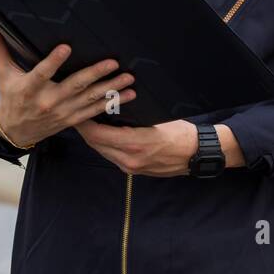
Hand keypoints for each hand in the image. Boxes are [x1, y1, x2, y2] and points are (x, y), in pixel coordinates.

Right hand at [0, 19, 135, 148]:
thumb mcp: (3, 72)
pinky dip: (112, 103)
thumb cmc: (10, 97)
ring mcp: (63, 112)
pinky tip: (128, 94)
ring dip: (111, 88)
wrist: (15, 132)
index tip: (66, 47)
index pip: (42, 73)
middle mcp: (48, 101)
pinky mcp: (72, 119)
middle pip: (74, 86)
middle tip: (113, 62)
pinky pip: (95, 111)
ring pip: (90, 98)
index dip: (54, 61)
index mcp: (30, 88)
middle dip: (95, 73)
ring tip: (128, 78)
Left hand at [72, 118, 199, 176]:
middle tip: (76, 112)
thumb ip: (133, 116)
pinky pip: (111, 156)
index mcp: (134, 144)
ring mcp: (131, 167)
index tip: (77, 109)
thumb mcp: (157, 119)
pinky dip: (104, 144)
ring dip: (93, 137)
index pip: (98, 134)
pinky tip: (102, 133)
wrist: (197, 154)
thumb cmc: (181, 133)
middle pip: (95, 144)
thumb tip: (113, 103)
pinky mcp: (134, 170)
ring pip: (102, 151)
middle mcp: (129, 159)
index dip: (84, 122)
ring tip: (86, 121)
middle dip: (84, 129)